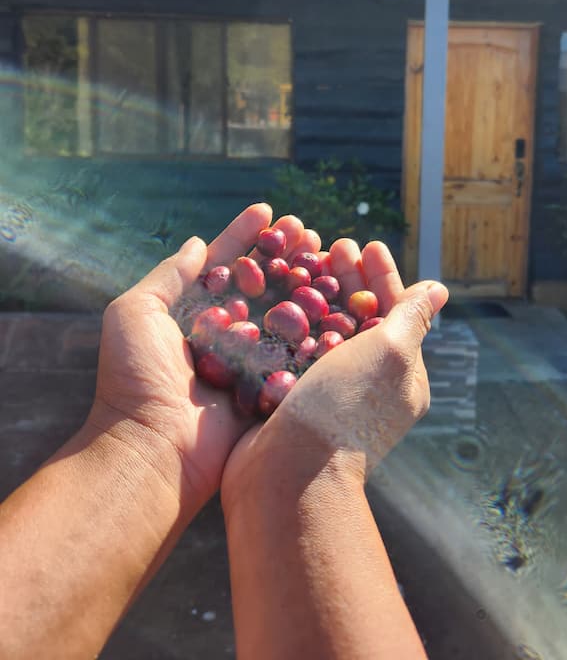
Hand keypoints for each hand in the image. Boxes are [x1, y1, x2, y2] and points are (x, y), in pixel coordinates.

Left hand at [86, 203, 320, 509]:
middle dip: (284, 254)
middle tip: (307, 230)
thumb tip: (197, 244)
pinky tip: (338, 299)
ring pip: (285, 312)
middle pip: (261, 284)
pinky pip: (300, 353)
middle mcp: (226, 335)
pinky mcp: (272, 390)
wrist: (153, 450)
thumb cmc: (135, 379)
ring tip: (327, 253)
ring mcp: (251, 362)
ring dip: (306, 282)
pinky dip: (319, 327)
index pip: (224, 265)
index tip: (268, 210)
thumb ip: (167, 276)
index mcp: (193, 315)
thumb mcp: (135, 314)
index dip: (244, 236)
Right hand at [220, 237, 447, 507]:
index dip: (383, 276)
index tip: (367, 245)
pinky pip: (294, 352)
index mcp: (402, 376)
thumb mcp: (391, 353)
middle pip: (360, 318)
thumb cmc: (346, 407)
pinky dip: (289, 323)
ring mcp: (328, 395)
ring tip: (302, 263)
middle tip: (332, 245)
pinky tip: (276, 299)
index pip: (398, 313)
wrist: (288, 474)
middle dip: (348, 279)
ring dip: (316, 295)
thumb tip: (439, 290)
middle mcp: (368, 386)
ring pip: (324, 331)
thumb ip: (412, 318)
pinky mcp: (291, 401)